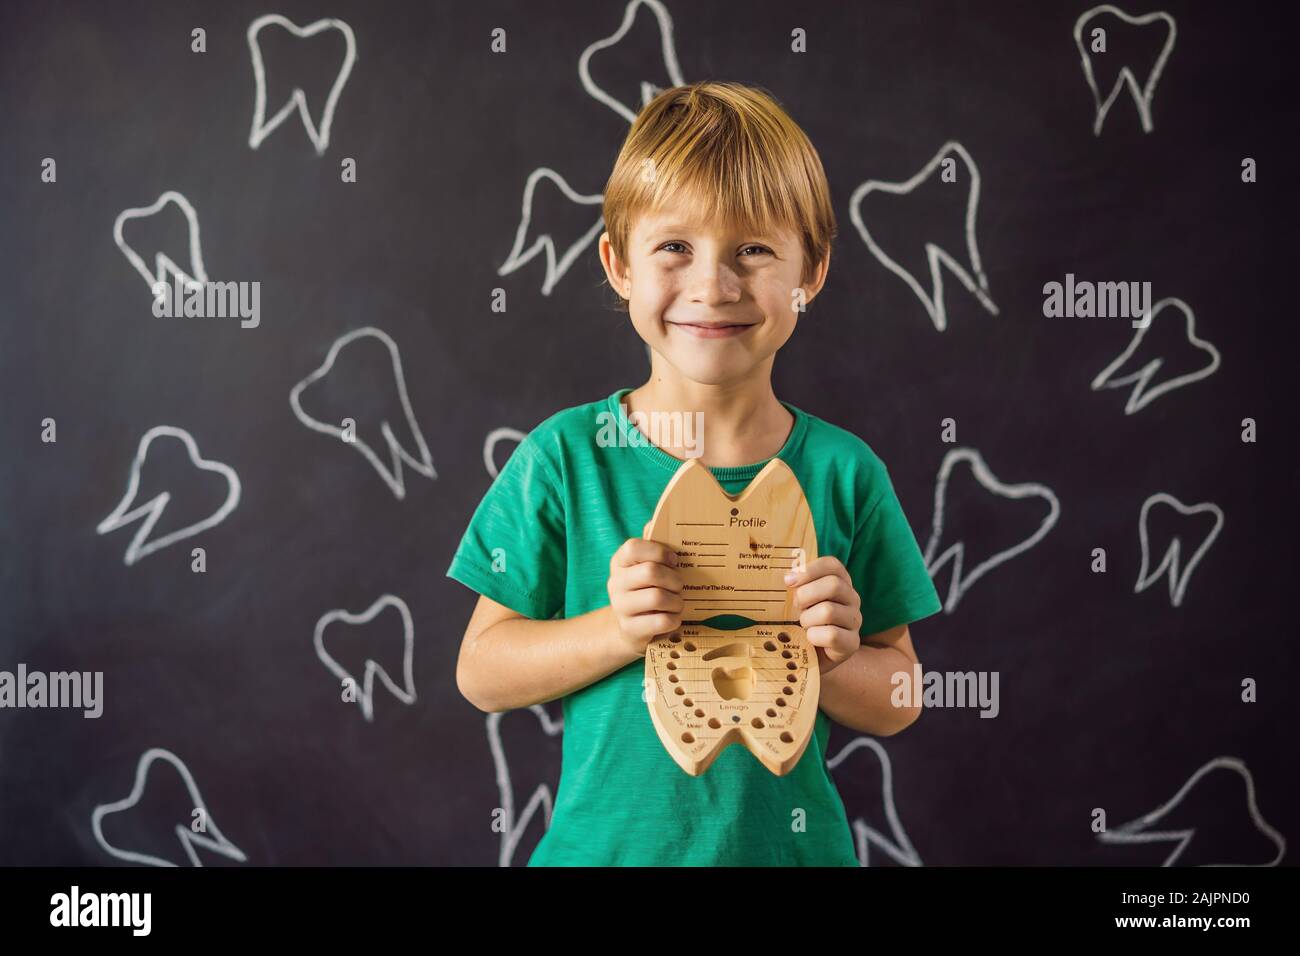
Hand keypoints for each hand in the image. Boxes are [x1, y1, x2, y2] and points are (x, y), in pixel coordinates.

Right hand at [607, 538, 683, 657]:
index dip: (659, 551)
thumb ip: (651, 546)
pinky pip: (661, 621)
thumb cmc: (645, 591)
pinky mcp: (630, 629)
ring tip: (677, 603)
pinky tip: (673, 618)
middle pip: (651, 572)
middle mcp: (615, 583)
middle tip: (680, 585)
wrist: (630, 629)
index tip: (675, 560)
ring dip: (676, 601)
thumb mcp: (644, 567)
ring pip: (658, 597)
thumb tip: (654, 521)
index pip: (633, 547)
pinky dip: (674, 619)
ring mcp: (620, 607)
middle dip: (674, 579)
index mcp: (620, 562)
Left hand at [784, 556, 861, 674]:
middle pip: (834, 585)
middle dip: (806, 595)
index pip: (832, 565)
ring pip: (829, 611)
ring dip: (807, 619)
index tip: (788, 581)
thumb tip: (785, 576)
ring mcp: (855, 621)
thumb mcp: (794, 601)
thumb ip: (793, 585)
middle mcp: (852, 599)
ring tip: (803, 626)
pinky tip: (810, 639)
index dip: (809, 570)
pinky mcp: (852, 643)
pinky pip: (831, 635)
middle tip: (795, 607)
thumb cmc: (798, 623)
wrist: (804, 657)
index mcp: (840, 582)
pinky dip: (814, 637)